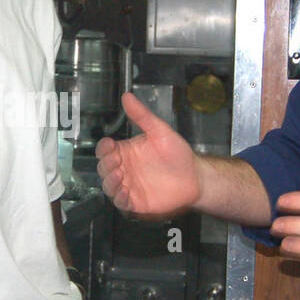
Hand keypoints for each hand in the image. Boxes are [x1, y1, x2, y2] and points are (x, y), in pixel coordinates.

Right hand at [96, 93, 199, 216]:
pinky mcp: (136, 201)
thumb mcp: (160, 131)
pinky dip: (119, 198)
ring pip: (109, 186)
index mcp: (126, 151)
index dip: (104, 148)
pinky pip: (121, 202)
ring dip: (110, 181)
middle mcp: (125, 168)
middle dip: (106, 165)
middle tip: (116, 161)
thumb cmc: (178, 155)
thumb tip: (127, 97)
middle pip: (104, 168)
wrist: (195, 177)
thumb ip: (142, 115)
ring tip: (119, 175)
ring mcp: (129, 185)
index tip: (110, 144)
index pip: (105, 150)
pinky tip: (125, 191)